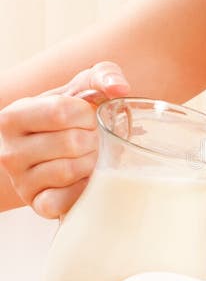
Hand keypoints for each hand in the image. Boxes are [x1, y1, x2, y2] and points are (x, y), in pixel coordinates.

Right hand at [0, 62, 129, 218]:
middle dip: (93, 139)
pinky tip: (86, 179)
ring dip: (91, 163)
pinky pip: (64, 201)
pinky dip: (83, 190)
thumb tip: (119, 88)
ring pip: (69, 171)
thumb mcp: (80, 88)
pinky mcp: (37, 204)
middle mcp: (9, 150)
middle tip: (94, 140)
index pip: (60, 111)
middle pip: (70, 142)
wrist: (50, 150)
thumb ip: (102, 76)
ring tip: (91, 156)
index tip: (89, 117)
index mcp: (14, 116)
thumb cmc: (69, 116)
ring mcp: (21, 181)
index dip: (87, 114)